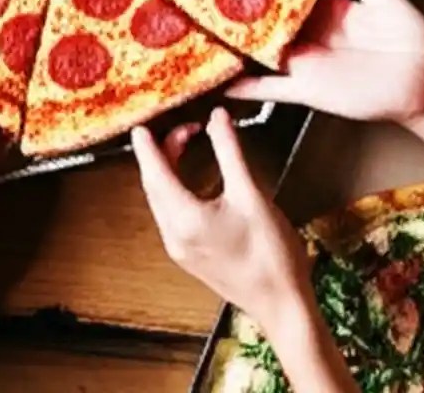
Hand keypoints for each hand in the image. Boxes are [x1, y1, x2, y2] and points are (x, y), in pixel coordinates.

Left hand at [132, 109, 310, 318]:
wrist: (282, 303)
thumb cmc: (271, 254)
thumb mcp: (251, 194)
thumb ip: (230, 152)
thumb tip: (218, 119)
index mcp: (186, 219)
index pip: (155, 173)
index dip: (147, 145)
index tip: (141, 124)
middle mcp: (174, 235)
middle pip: (155, 185)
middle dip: (162, 152)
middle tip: (182, 128)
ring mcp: (179, 248)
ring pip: (162, 200)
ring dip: (168, 171)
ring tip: (186, 145)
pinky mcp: (188, 255)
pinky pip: (171, 215)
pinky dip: (176, 190)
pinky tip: (193, 179)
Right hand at [227, 0, 423, 123]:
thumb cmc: (412, 40)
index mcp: (327, 9)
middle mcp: (310, 34)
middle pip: (268, 20)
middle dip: (241, 8)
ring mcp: (305, 62)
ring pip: (261, 52)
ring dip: (234, 47)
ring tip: (202, 34)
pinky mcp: (307, 89)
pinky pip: (270, 88)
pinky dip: (245, 88)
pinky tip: (221, 83)